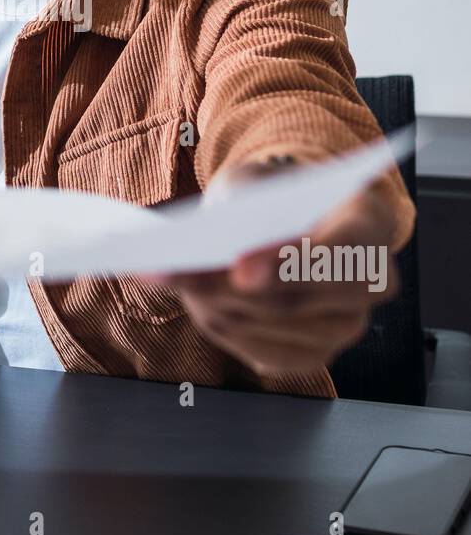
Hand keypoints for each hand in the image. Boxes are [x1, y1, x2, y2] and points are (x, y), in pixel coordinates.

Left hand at [143, 169, 397, 377]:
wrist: (293, 220)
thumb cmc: (277, 194)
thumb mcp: (259, 178)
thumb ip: (241, 205)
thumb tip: (209, 250)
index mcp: (371, 226)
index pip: (342, 253)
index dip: (291, 264)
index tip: (239, 268)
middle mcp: (371, 286)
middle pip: (297, 300)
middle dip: (226, 288)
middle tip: (171, 274)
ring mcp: (344, 328)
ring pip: (270, 327)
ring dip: (213, 304)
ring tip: (163, 277)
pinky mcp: (312, 356)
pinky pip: (261, 351)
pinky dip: (220, 323)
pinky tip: (186, 295)